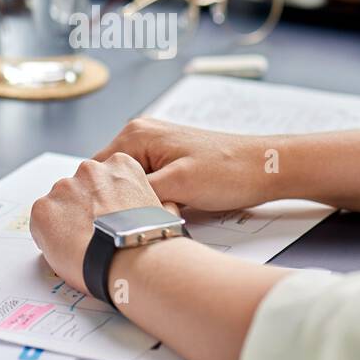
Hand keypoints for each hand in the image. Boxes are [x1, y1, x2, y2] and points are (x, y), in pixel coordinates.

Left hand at [29, 153, 163, 293]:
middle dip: (84, 208)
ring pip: (59, 204)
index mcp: (120, 165)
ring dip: (67, 220)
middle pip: (79, 188)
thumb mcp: (164, 210)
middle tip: (94, 234)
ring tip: (82, 246)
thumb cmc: (150, 239)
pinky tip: (68, 250)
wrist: (132, 259)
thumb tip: (161, 208)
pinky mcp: (43, 209)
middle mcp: (89, 169)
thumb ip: (154, 201)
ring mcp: (64, 188)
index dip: (105, 202)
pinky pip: (42, 222)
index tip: (109, 218)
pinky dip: (50, 236)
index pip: (104, 179)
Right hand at [94, 118, 283, 210]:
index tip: (104, 224)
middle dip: (118, 202)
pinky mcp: (169, 161)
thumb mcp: (178, 186)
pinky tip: (163, 212)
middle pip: (110, 178)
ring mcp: (155, 148)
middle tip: (131, 225)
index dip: (98, 199)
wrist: (264, 168)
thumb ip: (137, 194)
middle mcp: (141, 135)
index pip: (94, 170)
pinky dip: (151, 200)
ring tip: (150, 218)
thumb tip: (107, 209)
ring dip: (137, 203)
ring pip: (129, 185)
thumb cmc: (229, 171)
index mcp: (136, 134)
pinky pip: (146, 185)